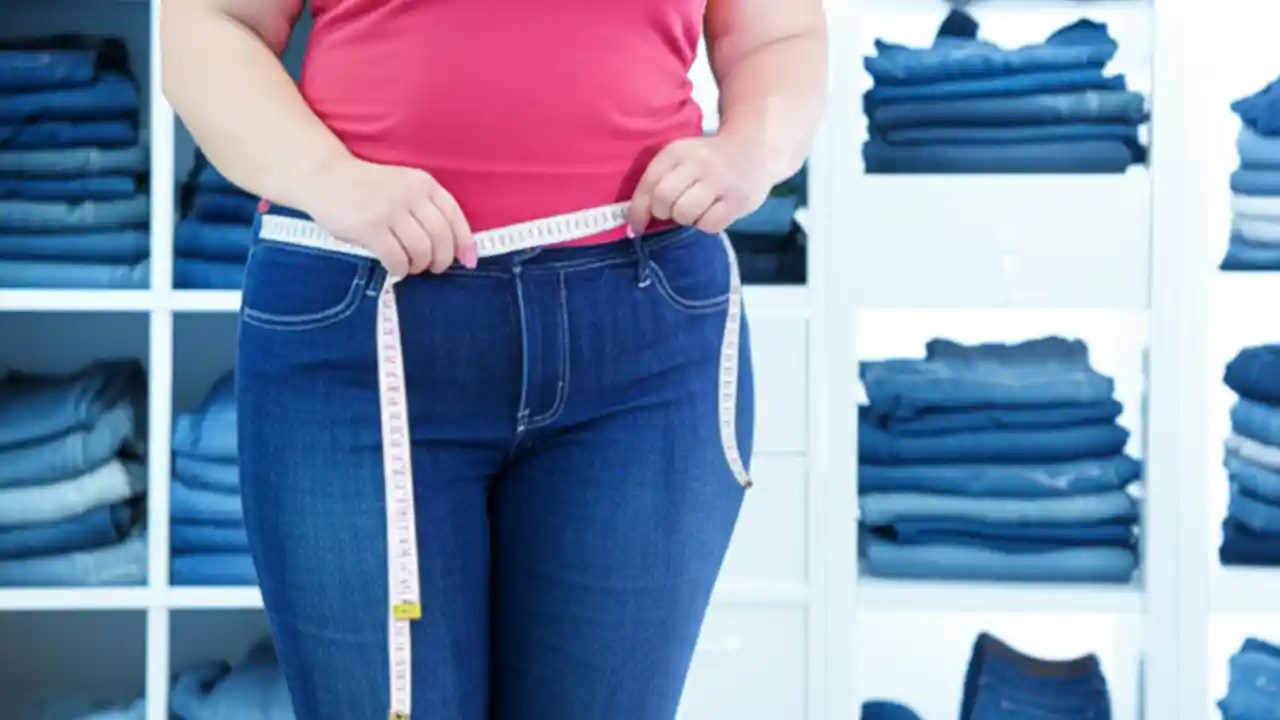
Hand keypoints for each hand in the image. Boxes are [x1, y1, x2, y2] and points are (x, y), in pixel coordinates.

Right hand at [298, 154, 475, 276]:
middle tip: (432, 268)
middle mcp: (410, 194)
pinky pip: (396, 258)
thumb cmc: (368, 188)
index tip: (467, 262)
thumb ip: (425, 208)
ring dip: (419, 265)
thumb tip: (454, 248)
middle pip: (441, 238)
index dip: (465, 243)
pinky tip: (395, 268)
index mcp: (423, 183)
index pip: (455, 217)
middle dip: (441, 260)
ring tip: (411, 266)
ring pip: (421, 250)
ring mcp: (390, 209)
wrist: (325, 176)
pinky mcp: (369, 227)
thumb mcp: (403, 186)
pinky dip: (400, 269)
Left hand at [627, 134, 774, 236]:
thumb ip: (659, 182)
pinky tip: (712, 213)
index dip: (638, 210)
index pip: (649, 183)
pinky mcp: (738, 199)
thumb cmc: (710, 160)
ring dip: (686, 219)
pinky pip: (709, 225)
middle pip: (664, 199)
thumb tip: (635, 225)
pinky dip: (706, 224)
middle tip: (674, 211)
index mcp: (679, 151)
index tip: (636, 226)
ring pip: (685, 214)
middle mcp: (699, 162)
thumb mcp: (683, 159)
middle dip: (664, 212)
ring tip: (696, 209)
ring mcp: (721, 180)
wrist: (756, 150)